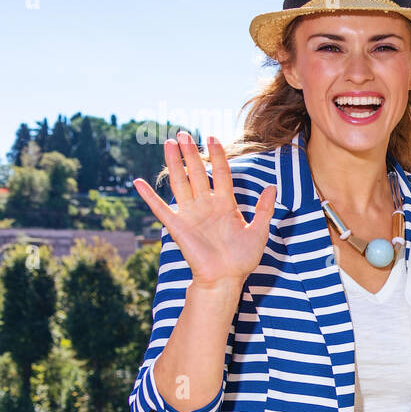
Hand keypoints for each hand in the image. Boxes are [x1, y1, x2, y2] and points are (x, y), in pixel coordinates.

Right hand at [131, 131, 276, 289]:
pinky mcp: (177, 226)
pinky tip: (138, 182)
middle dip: (191, 153)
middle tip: (183, 133)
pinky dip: (149, 196)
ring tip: (168, 143)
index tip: (212, 137)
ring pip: (181, 183)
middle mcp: (206, 205)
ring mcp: (191, 214)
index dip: (217, 156)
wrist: (226, 278)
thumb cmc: (243, 258)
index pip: (221, 174)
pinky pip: (160, 208)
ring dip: (173, 164)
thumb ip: (264, 209)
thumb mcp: (259, 231)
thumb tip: (272, 186)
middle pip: (198, 173)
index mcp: (226, 204)